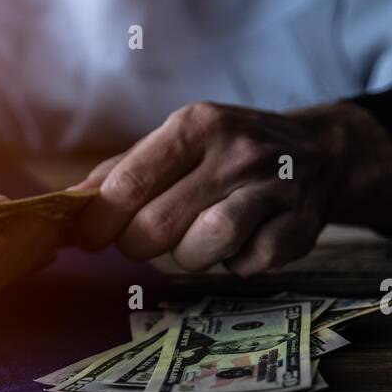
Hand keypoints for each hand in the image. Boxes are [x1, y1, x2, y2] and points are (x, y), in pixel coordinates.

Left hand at [73, 101, 391, 274]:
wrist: (320, 154)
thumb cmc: (228, 154)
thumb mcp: (180, 142)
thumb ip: (124, 170)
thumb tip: (71, 204)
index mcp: (198, 125)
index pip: (129, 183)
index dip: (99, 221)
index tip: (88, 238)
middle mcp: (237, 152)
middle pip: (156, 225)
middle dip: (137, 245)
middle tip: (141, 242)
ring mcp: (272, 190)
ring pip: (200, 248)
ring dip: (186, 257)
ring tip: (192, 242)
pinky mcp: (296, 229)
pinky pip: (244, 265)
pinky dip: (233, 264)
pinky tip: (240, 244)